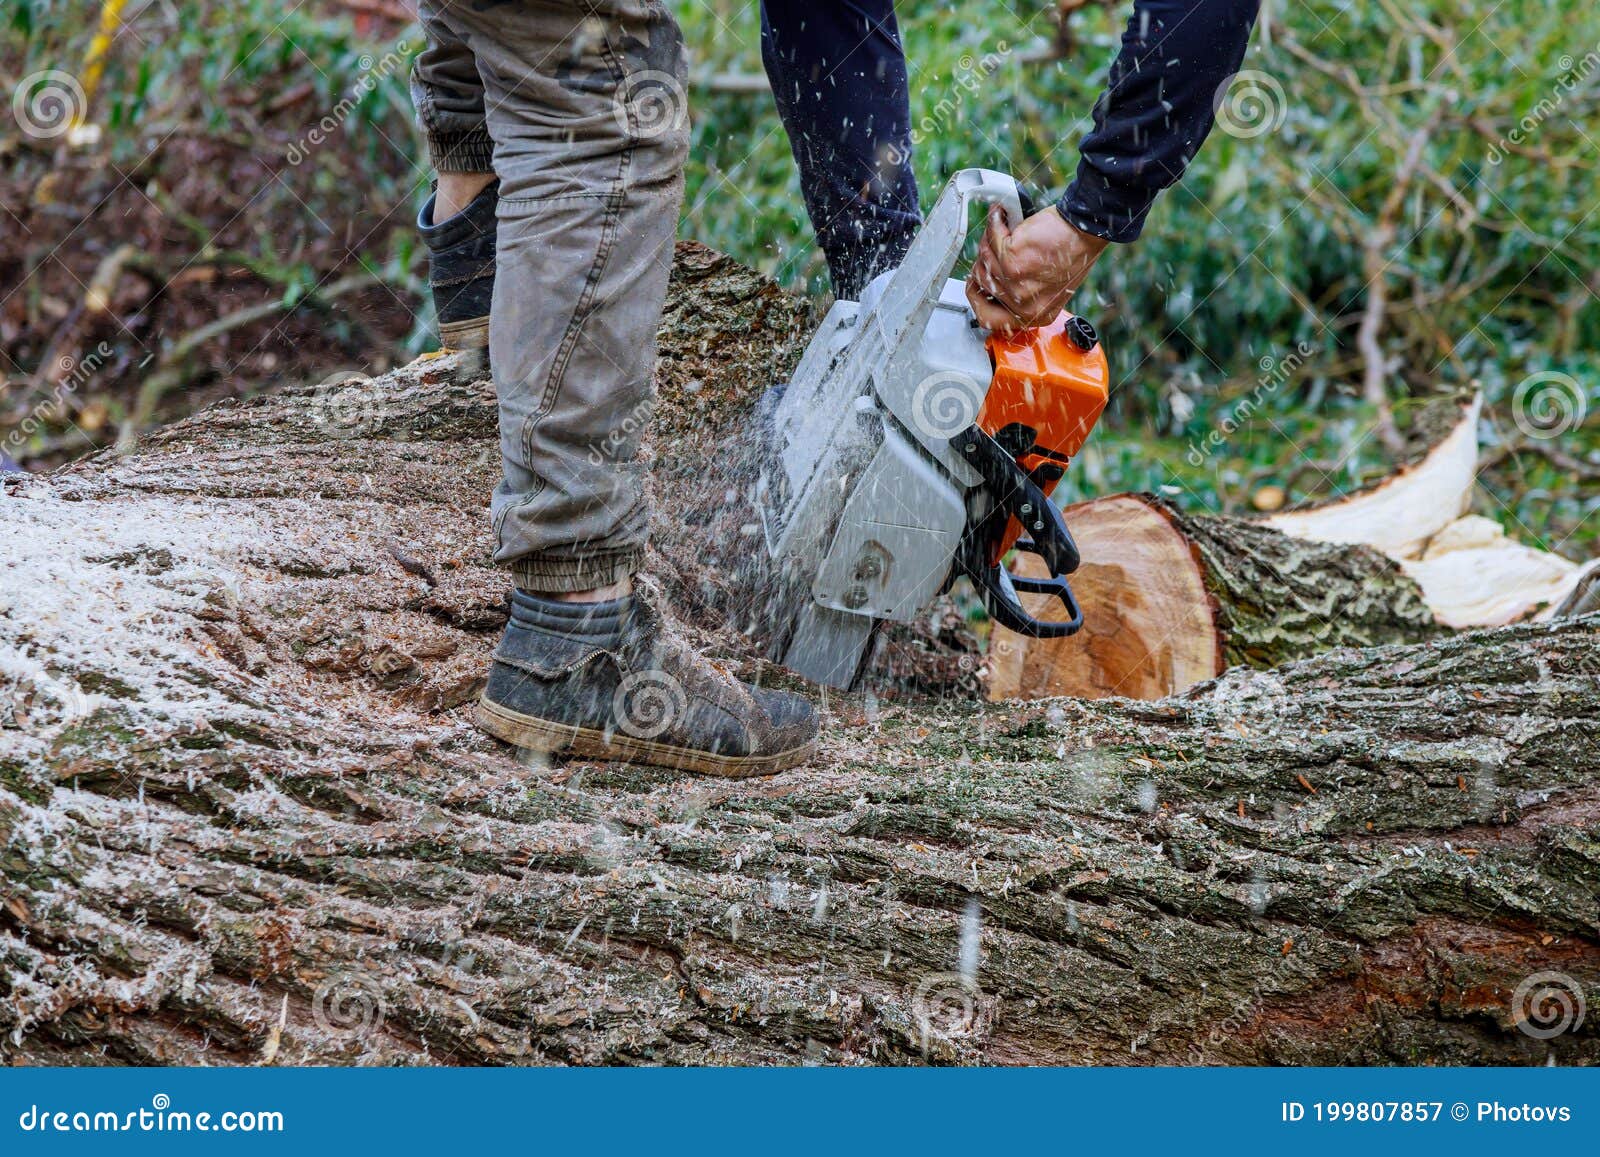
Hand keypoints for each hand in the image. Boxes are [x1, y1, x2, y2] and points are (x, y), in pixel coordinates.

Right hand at [965, 205, 1108, 334]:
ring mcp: (1016, 285)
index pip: (989, 319)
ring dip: (991, 240)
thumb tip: (988, 280)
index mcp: (1033, 316)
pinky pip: (991, 241)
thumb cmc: (1073, 252)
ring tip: (1004, 229)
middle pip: (982, 285)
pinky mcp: (1012, 262)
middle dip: (985, 261)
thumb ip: (1019, 291)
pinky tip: (1004, 218)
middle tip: (995, 246)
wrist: (1086, 230)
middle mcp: (1024, 306)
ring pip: (984, 261)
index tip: (976, 286)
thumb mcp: (1047, 286)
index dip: (978, 301)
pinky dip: (995, 225)